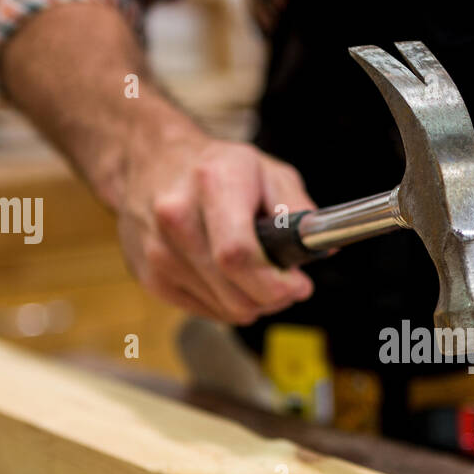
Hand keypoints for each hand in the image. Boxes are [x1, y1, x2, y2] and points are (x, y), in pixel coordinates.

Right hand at [118, 120, 316, 323]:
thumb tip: (323, 248)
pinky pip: (205, 312)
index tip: (297, 284)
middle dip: (272, 298)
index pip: (238, 255)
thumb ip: (300, 211)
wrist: (150, 161)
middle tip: (286, 283)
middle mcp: (177, 217)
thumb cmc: (216, 168)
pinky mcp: (150, 276)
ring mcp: (158, 251)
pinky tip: (227, 276)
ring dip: (252, 302)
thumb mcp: (268, 172)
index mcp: (213, 184)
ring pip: (224, 310)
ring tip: (256, 274)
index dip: (276, 283)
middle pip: (234, 292)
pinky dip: (226, 303)